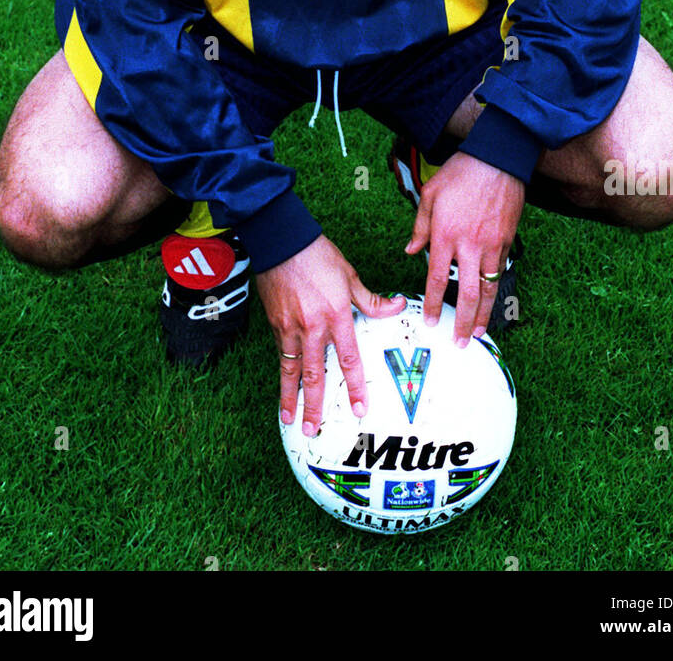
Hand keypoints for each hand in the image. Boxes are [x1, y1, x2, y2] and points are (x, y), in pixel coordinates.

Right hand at [255, 234, 404, 437]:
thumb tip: (397, 306)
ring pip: (292, 371)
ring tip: (290, 420)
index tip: (359, 408)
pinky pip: (281, 355)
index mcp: (336, 315)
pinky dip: (282, 375)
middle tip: (314, 430)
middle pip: (315, 374)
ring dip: (291, 398)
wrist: (282, 241)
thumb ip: (371, 299)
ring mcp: (290, 328)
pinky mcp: (275, 324)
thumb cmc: (318, 256)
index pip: (348, 359)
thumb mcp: (349, 275)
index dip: (355, 386)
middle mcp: (312, 327)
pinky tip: (283, 388)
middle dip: (315, 405)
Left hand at [405, 151, 523, 344]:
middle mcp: (468, 245)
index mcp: (444, 234)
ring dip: (483, 314)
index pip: (436, 278)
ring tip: (479, 332)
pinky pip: (500, 271)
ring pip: (487, 288)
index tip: (430, 320)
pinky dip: (495, 290)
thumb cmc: (460, 173)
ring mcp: (490, 245)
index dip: (432, 303)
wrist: (497, 159)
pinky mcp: (506, 241)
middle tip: (459, 341)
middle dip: (462, 321)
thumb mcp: (430, 194)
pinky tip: (490, 301)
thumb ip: (420, 226)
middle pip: (466, 293)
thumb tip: (411, 250)